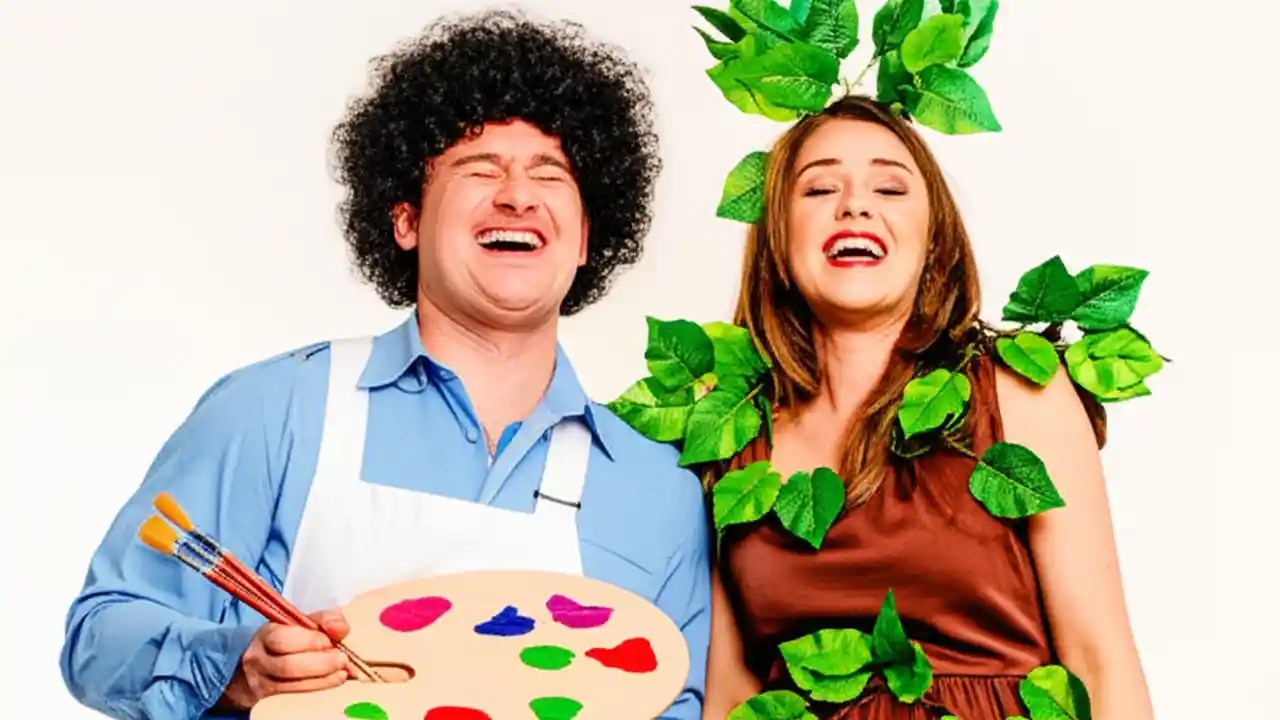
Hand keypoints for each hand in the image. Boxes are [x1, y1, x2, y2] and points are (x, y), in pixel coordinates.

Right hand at [218, 609, 352, 709]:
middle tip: (342, 659)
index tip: (331, 641)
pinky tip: (336, 680)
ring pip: (292, 685)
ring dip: (324, 678)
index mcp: (266, 634)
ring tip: (344, 671)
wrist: (258, 666)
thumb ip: (324, 620)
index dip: (309, 641)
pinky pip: (296, 696)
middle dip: (320, 663)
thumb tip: (341, 629)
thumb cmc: (288, 639)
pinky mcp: (270, 698)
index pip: (282, 638)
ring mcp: (262, 681)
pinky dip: (321, 687)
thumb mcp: (301, 623)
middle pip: (287, 666)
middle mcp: (259, 659)